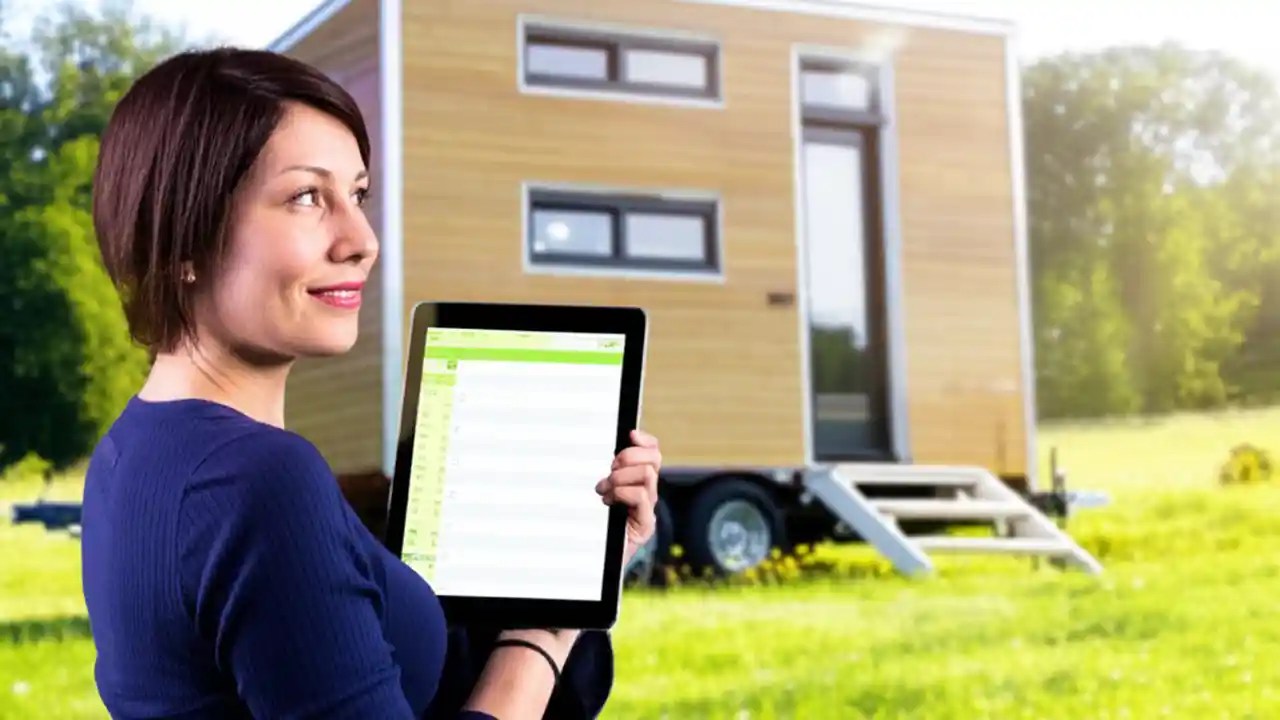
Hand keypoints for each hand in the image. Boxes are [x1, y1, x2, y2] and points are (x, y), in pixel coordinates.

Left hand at [596, 429, 661, 568]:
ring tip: (604, 490)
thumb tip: (601, 452)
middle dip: (629, 456)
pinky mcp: (645, 525)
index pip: (652, 452)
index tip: (629, 434)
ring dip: (621, 477)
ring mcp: (648, 509)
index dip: (644, 440)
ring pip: (648, 474)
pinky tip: (609, 502)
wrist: (590, 564)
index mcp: (636, 482)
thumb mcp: (592, 493)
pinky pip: (642, 495)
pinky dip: (623, 492)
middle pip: (654, 458)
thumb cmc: (588, 527)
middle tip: (610, 469)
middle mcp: (647, 493)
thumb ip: (601, 474)